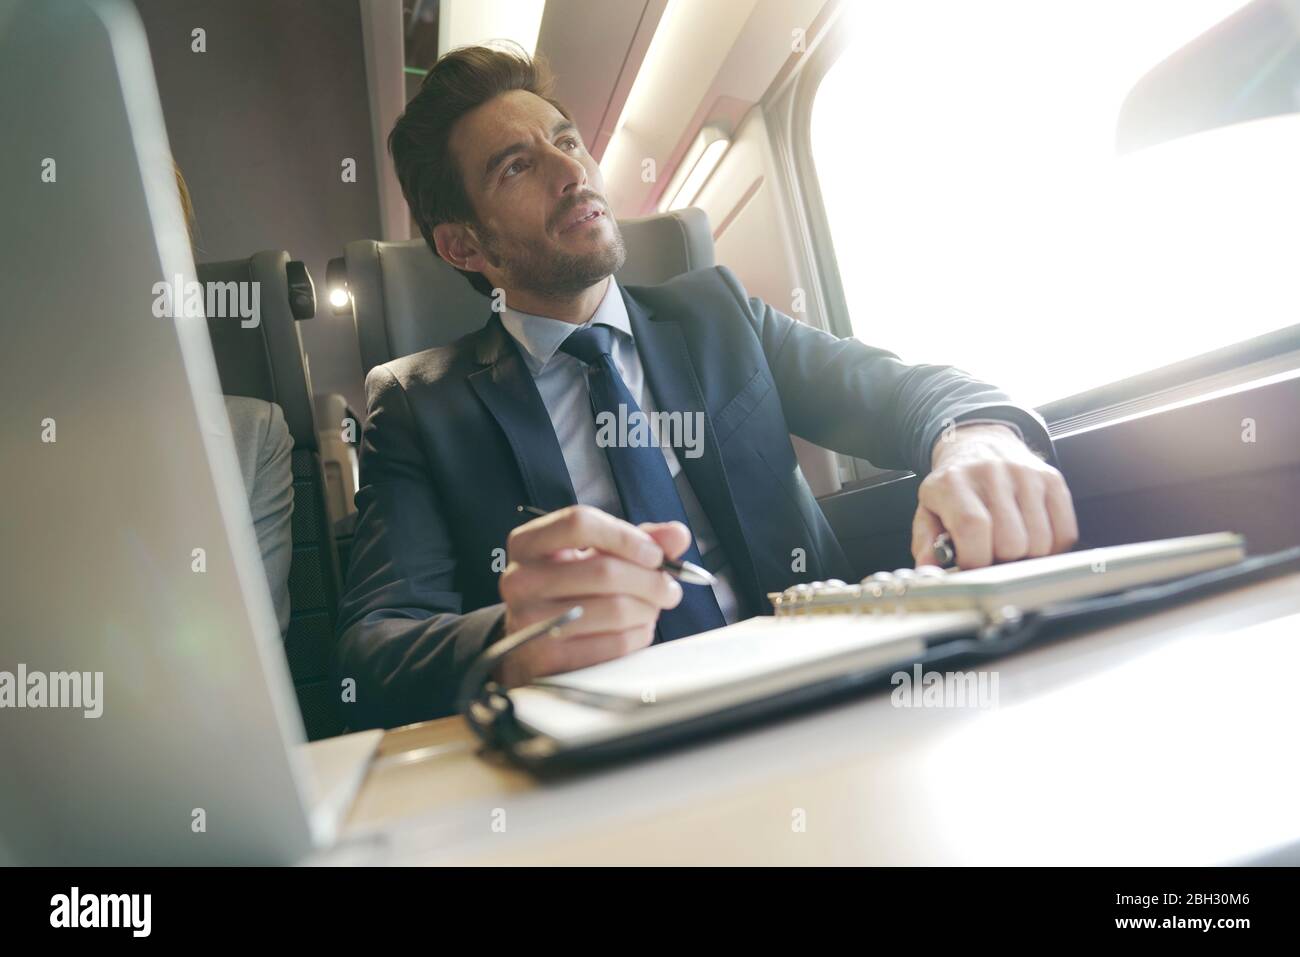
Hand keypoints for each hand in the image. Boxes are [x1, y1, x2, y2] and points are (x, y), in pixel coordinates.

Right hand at [494, 505, 688, 686]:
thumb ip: (637, 540)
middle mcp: (520, 580)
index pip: (579, 523)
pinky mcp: (547, 659)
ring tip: (651, 609)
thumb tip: (677, 535)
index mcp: (528, 543)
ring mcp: (529, 621)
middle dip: (650, 580)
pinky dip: (638, 636)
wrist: (532, 640)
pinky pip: (614, 644)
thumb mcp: (593, 555)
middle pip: (604, 570)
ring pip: (614, 608)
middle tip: (669, 588)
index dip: (627, 537)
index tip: (655, 554)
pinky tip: (638, 630)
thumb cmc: (568, 589)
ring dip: (648, 609)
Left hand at [913, 424, 1077, 569]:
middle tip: (991, 554)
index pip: (973, 528)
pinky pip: (1065, 532)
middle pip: (1011, 542)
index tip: (972, 567)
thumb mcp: (928, 509)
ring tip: (1009, 547)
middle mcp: (992, 474)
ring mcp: (1027, 475)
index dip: (975, 559)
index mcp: (954, 483)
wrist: (980, 444)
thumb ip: (925, 542)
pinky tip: (1032, 540)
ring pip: (1040, 542)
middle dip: (1000, 562)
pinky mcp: (1053, 479)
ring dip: (1026, 557)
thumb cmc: (954, 487)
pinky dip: (1051, 548)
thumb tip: (928, 572)